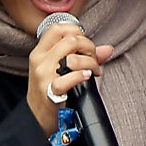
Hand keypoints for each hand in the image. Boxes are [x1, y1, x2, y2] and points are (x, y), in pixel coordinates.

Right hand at [27, 22, 116, 136]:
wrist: (37, 117)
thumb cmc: (50, 90)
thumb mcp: (59, 69)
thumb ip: (84, 56)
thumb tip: (108, 49)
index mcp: (40, 52)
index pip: (57, 28)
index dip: (76, 31)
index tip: (84, 43)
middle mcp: (40, 60)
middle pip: (70, 39)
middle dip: (88, 47)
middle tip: (93, 59)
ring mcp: (44, 75)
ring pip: (73, 57)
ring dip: (90, 63)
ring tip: (94, 71)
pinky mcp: (50, 91)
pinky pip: (69, 78)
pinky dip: (82, 76)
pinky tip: (86, 77)